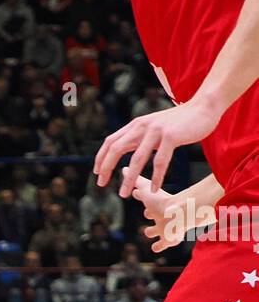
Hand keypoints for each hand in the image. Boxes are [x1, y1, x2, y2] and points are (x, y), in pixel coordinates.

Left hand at [93, 100, 220, 195]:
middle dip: (106, 167)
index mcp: (136, 125)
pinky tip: (154, 189)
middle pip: (117, 148)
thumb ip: (140, 136)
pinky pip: (160, 161)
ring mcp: (156, 131)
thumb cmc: (180, 121)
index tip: (97, 173)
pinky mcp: (171, 136)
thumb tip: (126, 148)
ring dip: (129, 179)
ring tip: (123, 194)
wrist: (204, 107)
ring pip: (137, 159)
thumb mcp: (155, 126)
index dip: (101, 157)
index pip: (111, 141)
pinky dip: (156, 177)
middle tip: (101, 184)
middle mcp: (143, 126)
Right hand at [131, 176, 205, 253]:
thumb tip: (124, 168)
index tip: (137, 193)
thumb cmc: (161, 201)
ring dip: (152, 232)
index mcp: (154, 206)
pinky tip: (155, 248)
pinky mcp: (168, 240)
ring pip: (156, 231)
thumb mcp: (144, 189)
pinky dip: (159, 246)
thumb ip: (135, 180)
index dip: (142, 197)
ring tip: (148, 233)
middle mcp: (159, 217)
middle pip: (152, 216)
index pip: (147, 202)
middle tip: (147, 214)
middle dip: (149, 215)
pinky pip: (162, 245)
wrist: (178, 214)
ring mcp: (164, 229)